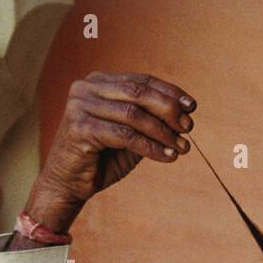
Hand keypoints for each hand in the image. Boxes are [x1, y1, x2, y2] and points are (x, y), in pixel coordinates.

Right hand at [11, 72, 195, 246]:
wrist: (70, 182)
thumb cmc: (104, 156)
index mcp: (99, 82)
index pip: (141, 80)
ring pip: (134, 115)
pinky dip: (151, 147)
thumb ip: (153, 119)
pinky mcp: (80, 128)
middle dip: (169, 110)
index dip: (169, 92)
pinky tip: (168, 157)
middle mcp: (86, 88)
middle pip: (138, 92)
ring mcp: (80, 106)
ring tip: (182, 147)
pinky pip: (126, 136)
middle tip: (188, 128)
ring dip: (163, 133)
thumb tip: (186, 110)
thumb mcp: (133, 133)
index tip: (192, 107)